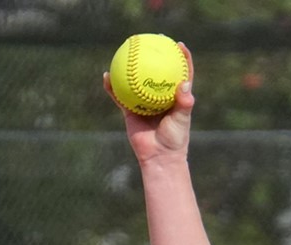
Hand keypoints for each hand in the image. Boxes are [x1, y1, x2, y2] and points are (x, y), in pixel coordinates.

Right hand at [102, 44, 195, 167]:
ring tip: (123, 51)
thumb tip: (184, 83)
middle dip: (154, 55)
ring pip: (136, 80)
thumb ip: (184, 103)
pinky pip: (119, 95)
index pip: (181, 73)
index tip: (180, 45)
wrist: (159, 157)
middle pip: (157, 71)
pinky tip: (106, 75)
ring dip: (129, 66)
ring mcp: (144, 101)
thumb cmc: (174, 139)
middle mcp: (160, 96)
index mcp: (175, 97)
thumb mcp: (181, 121)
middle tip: (151, 40)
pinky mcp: (131, 110)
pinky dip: (112, 86)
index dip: (182, 58)